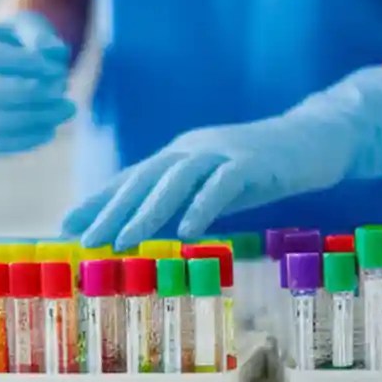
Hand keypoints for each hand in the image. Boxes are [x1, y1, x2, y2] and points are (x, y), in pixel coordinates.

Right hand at [0, 11, 75, 155]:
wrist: (14, 64)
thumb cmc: (22, 41)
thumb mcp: (31, 25)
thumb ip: (40, 35)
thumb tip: (52, 53)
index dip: (24, 62)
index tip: (56, 66)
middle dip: (26, 92)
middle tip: (61, 89)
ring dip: (32, 116)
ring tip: (68, 108)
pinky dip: (25, 139)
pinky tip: (52, 128)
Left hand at [61, 67, 381, 250]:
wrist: (314, 139)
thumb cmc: (259, 168)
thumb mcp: (210, 185)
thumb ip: (181, 200)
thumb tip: (146, 229)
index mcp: (177, 155)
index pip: (130, 179)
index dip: (98, 201)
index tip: (67, 226)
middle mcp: (191, 149)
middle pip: (142, 180)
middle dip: (110, 212)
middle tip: (84, 242)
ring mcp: (221, 152)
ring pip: (174, 180)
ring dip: (145, 213)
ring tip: (123, 242)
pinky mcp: (252, 162)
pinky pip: (221, 185)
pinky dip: (201, 207)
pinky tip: (186, 232)